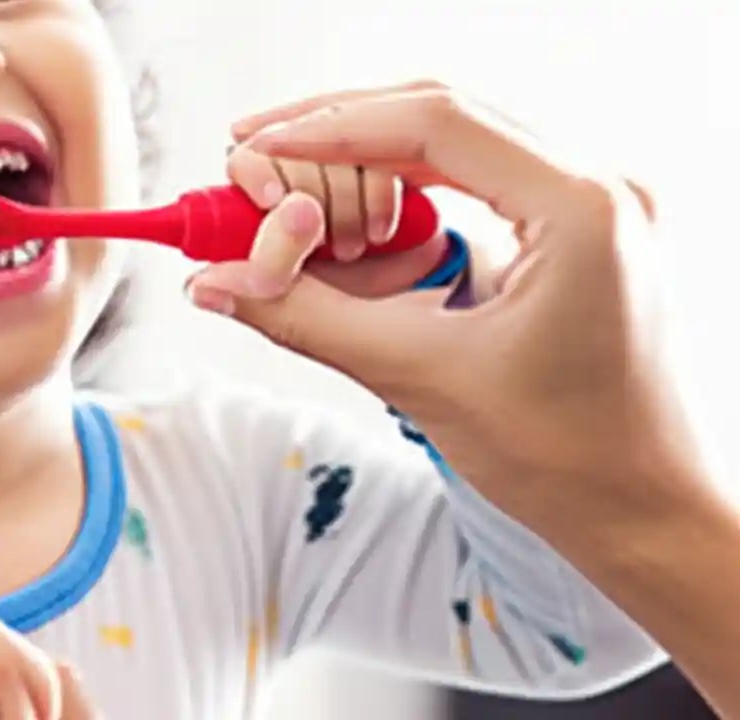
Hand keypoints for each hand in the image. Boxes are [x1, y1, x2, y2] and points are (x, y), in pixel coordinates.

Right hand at [188, 81, 702, 535]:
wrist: (641, 506)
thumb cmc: (563, 457)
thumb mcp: (419, 376)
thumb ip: (305, 316)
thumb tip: (213, 281)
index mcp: (581, 209)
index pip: (437, 124)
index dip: (331, 127)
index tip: (257, 147)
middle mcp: (597, 188)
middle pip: (444, 114)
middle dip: (339, 127)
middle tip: (254, 149)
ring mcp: (592, 203)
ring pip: (457, 139)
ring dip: (368, 155)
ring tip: (291, 186)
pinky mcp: (574, 227)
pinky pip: (477, 178)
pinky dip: (406, 186)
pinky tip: (353, 212)